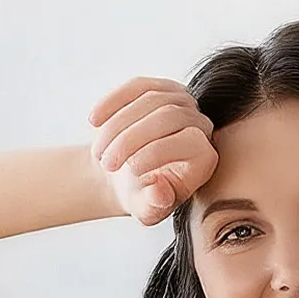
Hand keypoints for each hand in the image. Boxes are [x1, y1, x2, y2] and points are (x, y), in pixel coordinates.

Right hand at [88, 76, 217, 226]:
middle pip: (169, 117)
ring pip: (150, 100)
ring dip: (118, 126)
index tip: (130, 169)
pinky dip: (113, 102)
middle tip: (107, 163)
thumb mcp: (147, 210)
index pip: (189, 142)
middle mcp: (200, 124)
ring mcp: (182, 102)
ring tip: (98, 153)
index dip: (159, 152)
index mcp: (204, 156)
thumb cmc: (142, 197)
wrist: (127, 179)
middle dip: (133, 139)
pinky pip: (137, 87)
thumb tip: (159, 193)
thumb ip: (155, 206)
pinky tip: (94, 121)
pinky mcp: (159, 88)